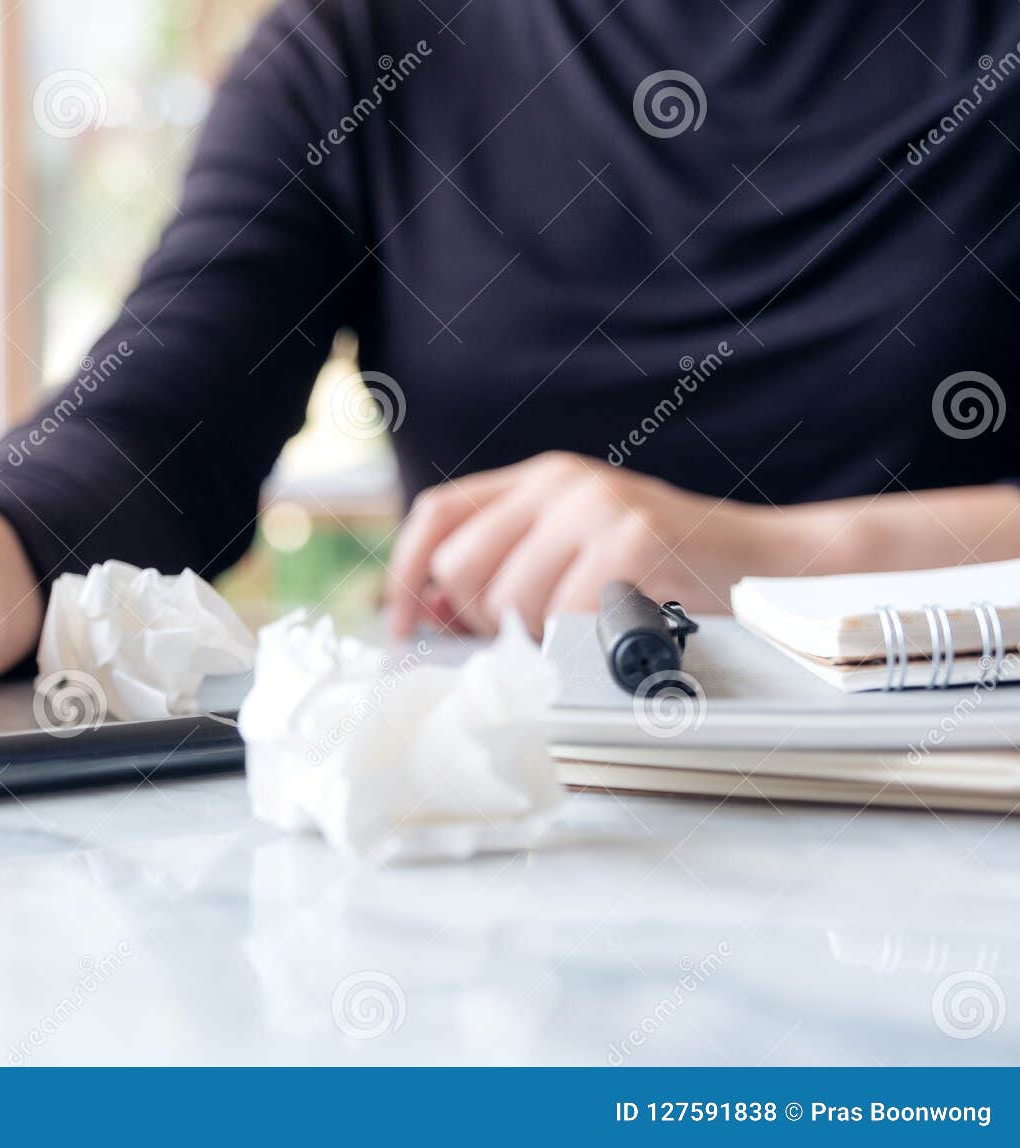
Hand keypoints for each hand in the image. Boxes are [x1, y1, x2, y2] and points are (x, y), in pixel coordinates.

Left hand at [385, 452, 809, 637]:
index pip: (438, 515)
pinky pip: (562, 614)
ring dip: (535, 637)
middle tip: (528, 635)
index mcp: (539, 481)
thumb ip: (508, 569)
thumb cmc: (670, 573)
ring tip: (582, 628)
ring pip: (505, 598)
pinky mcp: (630, 538)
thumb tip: (428, 615)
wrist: (769, 565)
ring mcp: (595, 506)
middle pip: (460, 567)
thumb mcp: (577, 555)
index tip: (403, 627)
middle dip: (481, 621)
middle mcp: (560, 482)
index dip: (406, 574)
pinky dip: (579, 641)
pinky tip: (612, 630)